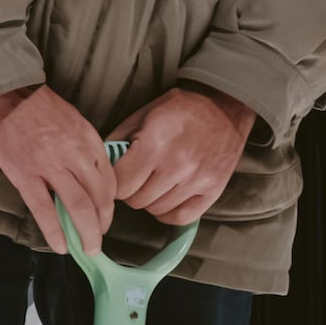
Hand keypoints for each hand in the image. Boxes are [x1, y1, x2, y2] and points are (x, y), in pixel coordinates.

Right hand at [0, 82, 118, 251]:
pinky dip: (55, 232)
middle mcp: (75, 154)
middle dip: (103, 223)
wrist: (3, 93)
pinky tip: (60, 246)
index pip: (109, 179)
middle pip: (100, 197)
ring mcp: (50, 166)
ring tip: (88, 248)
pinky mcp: (25, 175)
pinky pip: (44, 209)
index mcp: (88, 140)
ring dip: (87, 233)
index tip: (105, 215)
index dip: (110, 204)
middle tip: (99, 239)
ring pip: (79, 206)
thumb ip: (83, 146)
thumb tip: (88, 174)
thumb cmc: (36, 105)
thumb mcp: (72, 120)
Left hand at [110, 85, 255, 224]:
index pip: (120, 186)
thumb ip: (118, 141)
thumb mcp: (142, 115)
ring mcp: (197, 181)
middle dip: (131, 191)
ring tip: (155, 183)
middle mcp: (176, 166)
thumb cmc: (181, 109)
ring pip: (156, 210)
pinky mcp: (213, 190)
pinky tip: (168, 198)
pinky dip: (170, 213)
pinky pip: (181, 218)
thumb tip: (101, 166)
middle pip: (136, 201)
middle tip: (138, 178)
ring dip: (151, 200)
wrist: (224, 107)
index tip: (120, 176)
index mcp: (154, 145)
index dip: (115, 183)